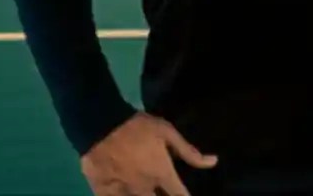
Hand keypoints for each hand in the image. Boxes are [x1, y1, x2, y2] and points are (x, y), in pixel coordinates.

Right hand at [80, 112, 216, 195]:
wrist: (99, 124)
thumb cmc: (137, 127)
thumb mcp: (167, 132)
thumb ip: (189, 152)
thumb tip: (213, 162)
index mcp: (162, 174)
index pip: (180, 195)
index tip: (186, 195)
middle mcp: (144, 188)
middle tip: (165, 190)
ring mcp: (123, 192)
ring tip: (148, 189)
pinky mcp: (104, 192)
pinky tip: (126, 192)